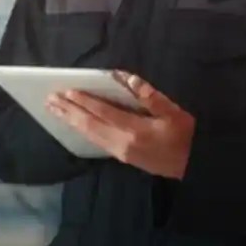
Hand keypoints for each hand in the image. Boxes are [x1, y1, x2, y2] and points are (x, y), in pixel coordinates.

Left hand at [46, 71, 195, 179]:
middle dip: (69, 111)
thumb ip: (149, 96)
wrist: (194, 166)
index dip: (85, 101)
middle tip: (50, 100)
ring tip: (55, 110)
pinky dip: (82, 131)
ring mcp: (121, 153)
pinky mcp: (122, 158)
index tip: (68, 92)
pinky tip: (74, 125)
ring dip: (71, 121)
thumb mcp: (174, 113)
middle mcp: (122, 143)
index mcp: (135, 130)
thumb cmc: (186, 137)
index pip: (103, 113)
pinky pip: (96, 142)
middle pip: (90, 125)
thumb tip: (126, 78)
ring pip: (90, 135)